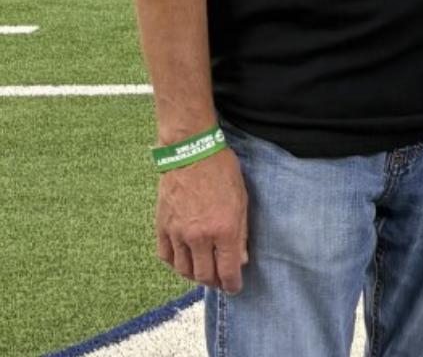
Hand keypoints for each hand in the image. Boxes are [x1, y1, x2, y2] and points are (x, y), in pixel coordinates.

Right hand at [155, 148, 248, 292]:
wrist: (191, 153)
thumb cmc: (222, 173)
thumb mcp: (242, 202)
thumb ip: (241, 234)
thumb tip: (240, 260)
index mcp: (223, 230)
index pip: (227, 270)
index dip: (232, 284)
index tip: (235, 288)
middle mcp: (198, 236)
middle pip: (204, 275)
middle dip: (215, 282)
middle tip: (221, 282)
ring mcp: (177, 233)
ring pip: (183, 270)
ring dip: (195, 276)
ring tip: (203, 273)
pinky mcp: (161, 226)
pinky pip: (165, 256)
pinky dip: (175, 264)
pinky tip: (184, 261)